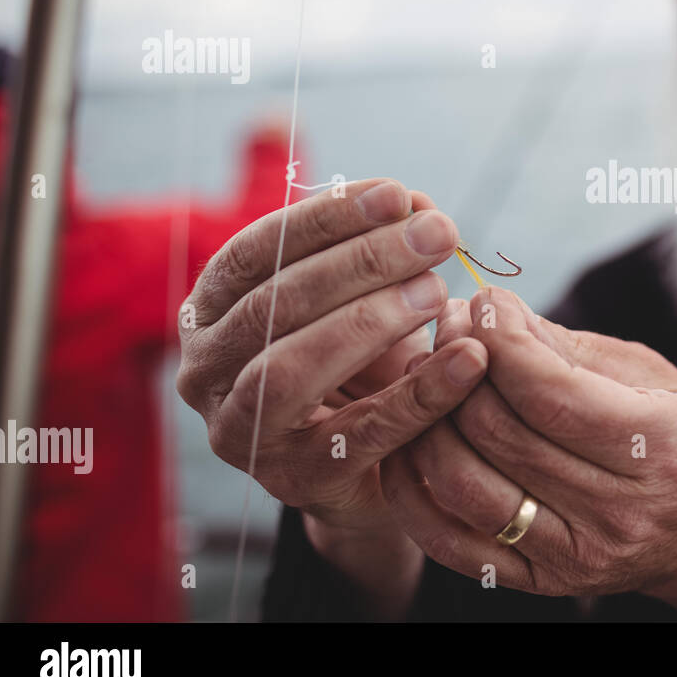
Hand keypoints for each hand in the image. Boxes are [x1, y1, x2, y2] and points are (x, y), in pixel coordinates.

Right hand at [176, 178, 486, 536]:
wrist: (372, 466)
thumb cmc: (361, 362)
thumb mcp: (365, 296)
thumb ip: (384, 244)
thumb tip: (417, 204)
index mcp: (210, 312)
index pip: (254, 250)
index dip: (324, 217)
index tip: (396, 194)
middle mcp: (206, 372)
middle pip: (274, 304)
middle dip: (360, 262)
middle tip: (436, 235)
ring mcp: (242, 433)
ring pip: (290, 368)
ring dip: (369, 322)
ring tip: (438, 291)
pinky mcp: (297, 482)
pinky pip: (360, 434)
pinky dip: (419, 394)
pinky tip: (470, 360)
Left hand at [380, 287, 676, 619]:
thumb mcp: (653, 376)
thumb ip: (569, 348)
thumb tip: (491, 313)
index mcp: (660, 448)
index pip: (549, 392)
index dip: (500, 340)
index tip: (483, 301)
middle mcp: (619, 512)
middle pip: (498, 432)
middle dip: (458, 366)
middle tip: (449, 329)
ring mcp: (577, 555)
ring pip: (463, 483)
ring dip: (429, 420)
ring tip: (430, 378)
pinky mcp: (543, 582)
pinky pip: (451, 539)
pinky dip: (415, 488)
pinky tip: (414, 441)